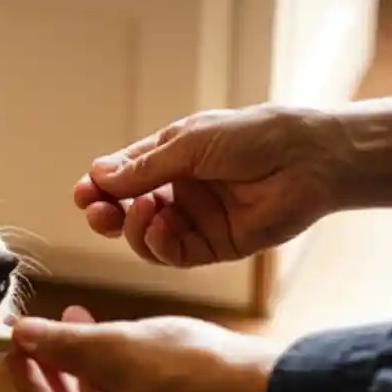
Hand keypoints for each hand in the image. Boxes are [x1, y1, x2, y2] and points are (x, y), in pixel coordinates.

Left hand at [7, 308, 284, 391]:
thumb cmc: (190, 374)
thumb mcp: (114, 349)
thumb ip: (61, 344)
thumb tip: (18, 334)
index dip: (25, 373)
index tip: (13, 340)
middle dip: (57, 365)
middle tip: (45, 329)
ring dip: (91, 366)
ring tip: (86, 320)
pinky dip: (122, 380)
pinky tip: (129, 343)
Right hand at [73, 105, 346, 266]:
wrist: (308, 161)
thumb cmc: (254, 137)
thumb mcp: (188, 143)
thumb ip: (143, 168)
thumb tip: (98, 176)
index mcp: (171, 160)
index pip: (123, 178)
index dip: (100, 187)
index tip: (83, 192)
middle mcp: (179, 192)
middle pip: (126, 212)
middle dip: (106, 213)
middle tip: (96, 211)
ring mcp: (195, 221)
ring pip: (144, 237)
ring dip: (134, 228)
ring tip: (146, 210)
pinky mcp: (213, 247)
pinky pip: (172, 254)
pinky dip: (160, 243)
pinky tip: (167, 224)